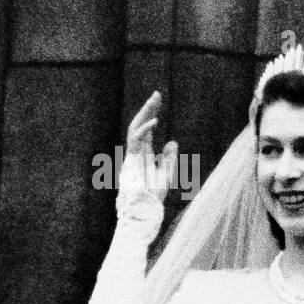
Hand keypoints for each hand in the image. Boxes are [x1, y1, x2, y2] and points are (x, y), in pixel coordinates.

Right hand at [117, 91, 177, 205]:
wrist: (145, 209)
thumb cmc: (154, 196)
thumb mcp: (167, 174)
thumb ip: (169, 158)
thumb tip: (172, 141)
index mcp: (144, 153)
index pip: (147, 129)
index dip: (152, 115)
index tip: (159, 102)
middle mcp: (137, 151)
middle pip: (140, 124)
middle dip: (148, 108)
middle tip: (157, 94)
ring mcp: (133, 154)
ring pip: (135, 127)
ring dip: (145, 113)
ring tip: (155, 100)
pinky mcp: (131, 158)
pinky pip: (135, 139)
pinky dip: (144, 129)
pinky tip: (155, 121)